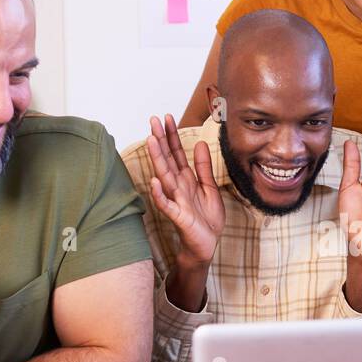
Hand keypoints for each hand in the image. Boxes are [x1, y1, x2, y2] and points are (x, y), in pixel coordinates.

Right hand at [145, 113, 223, 266]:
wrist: (207, 244)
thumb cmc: (206, 218)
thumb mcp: (209, 188)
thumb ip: (203, 167)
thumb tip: (200, 143)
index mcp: (186, 179)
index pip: (176, 153)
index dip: (171, 135)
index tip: (166, 117)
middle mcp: (178, 187)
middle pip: (167, 160)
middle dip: (160, 140)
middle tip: (153, 120)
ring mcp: (176, 200)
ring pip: (164, 176)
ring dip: (157, 159)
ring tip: (151, 140)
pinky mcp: (178, 216)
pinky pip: (167, 204)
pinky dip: (159, 193)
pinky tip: (154, 181)